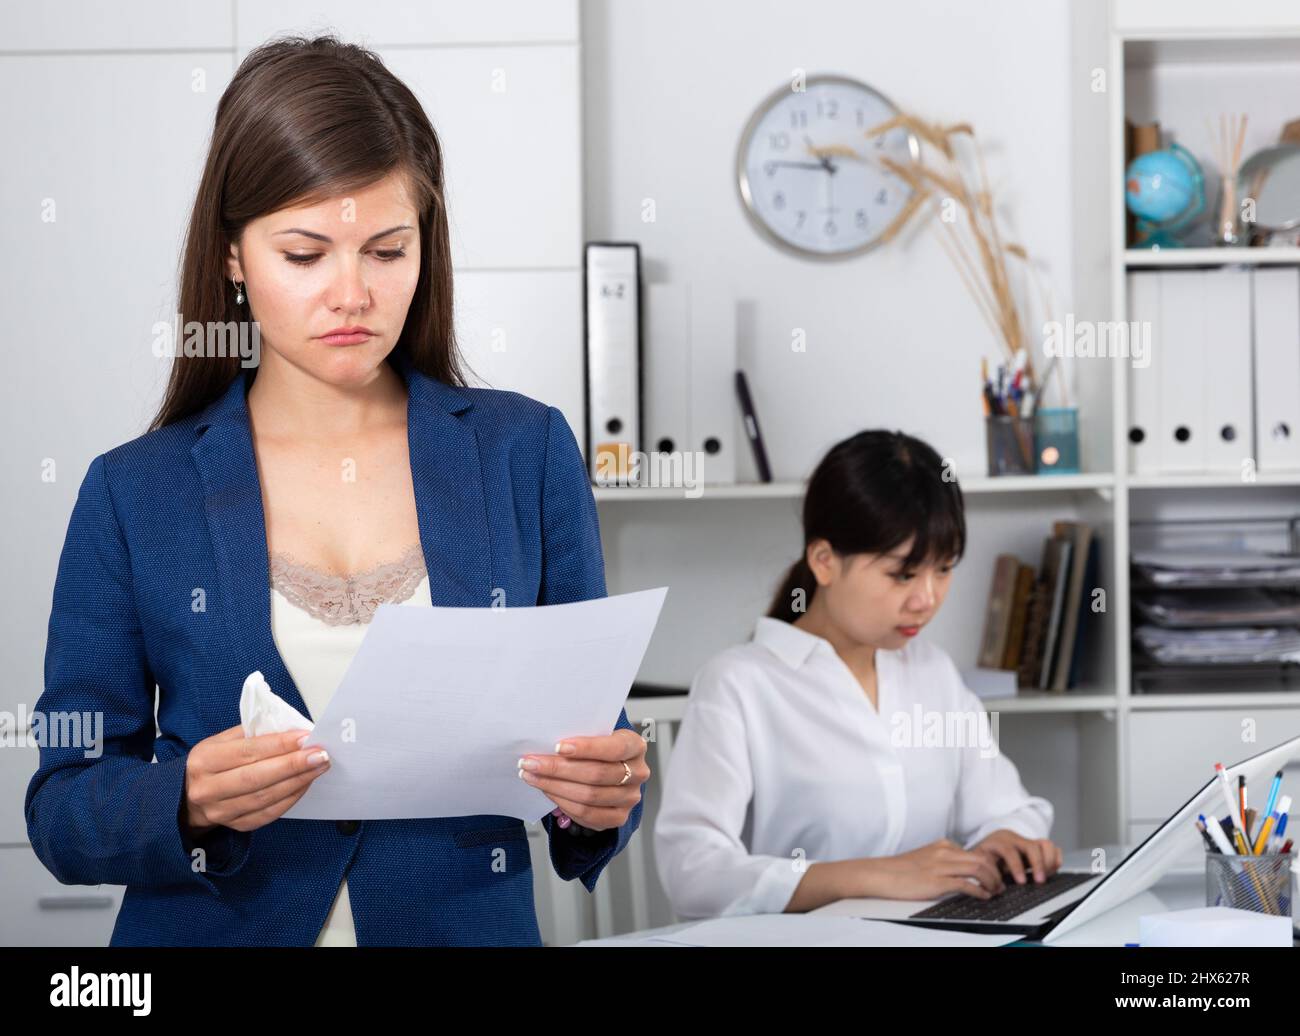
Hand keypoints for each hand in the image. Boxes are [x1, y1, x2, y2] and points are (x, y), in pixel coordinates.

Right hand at [183, 724, 330, 834]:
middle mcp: (208, 788)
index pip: (247, 751)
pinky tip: (305, 784)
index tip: (305, 737)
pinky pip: (268, 814)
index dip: (279, 745)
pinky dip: (290, 799)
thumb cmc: (211, 763)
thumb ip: (252, 733)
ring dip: (297, 781)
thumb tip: (291, 729)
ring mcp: (220, 811)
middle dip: (293, 765)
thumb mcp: (220, 741)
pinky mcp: (234, 825)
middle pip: (257, 777)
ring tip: (319, 767)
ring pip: (265, 798)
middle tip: (320, 754)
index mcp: (204, 759)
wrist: (186, 797)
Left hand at [517, 729, 648, 831]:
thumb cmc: (600, 749)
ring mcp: (630, 797)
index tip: (558, 746)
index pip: (614, 748)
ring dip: (554, 787)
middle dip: (558, 769)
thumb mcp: (597, 735)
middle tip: (531, 763)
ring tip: (533, 777)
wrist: (609, 769)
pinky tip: (548, 792)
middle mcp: (638, 773)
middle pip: (596, 774)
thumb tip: (545, 741)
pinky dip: (563, 804)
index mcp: (635, 746)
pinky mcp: (619, 817)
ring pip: (589, 796)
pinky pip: (587, 814)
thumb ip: (581, 736)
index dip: (586, 748)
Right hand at [867, 838, 1006, 900]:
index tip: (995, 876)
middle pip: (982, 859)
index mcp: (943, 845)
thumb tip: (962, 871)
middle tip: (1000, 886)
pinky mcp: (937, 882)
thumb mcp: (926, 858)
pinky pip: (967, 884)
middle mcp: (945, 852)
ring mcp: (941, 866)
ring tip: (995, 892)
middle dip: (996, 874)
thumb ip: (944, 860)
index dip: (990, 865)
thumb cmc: (901, 870)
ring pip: (978, 869)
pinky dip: (980, 891)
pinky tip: (983, 896)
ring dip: (992, 882)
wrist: (881, 874)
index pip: (976, 852)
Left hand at [971, 829, 1062, 884]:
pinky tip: (1049, 871)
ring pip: (1045, 844)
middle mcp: (1015, 840)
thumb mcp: (981, 862)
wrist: (991, 842)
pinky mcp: (1038, 845)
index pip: (1009, 851)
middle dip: (1038, 865)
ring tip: (1045, 876)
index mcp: (999, 843)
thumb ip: (986, 874)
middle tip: (1039, 881)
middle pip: (1031, 846)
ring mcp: (1028, 842)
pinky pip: (1052, 848)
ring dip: (1049, 862)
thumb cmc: (986, 855)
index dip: (1016, 866)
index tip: (1021, 881)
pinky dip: (1055, 859)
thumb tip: (993, 888)